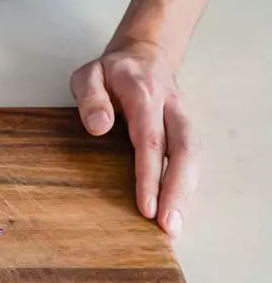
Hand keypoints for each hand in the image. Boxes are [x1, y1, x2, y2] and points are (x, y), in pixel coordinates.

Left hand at [70, 42, 200, 238]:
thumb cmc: (112, 71)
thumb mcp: (89, 74)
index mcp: (144, 94)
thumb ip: (90, 97)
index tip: (146, 207)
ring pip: (193, 155)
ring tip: (174, 226)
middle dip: (178, 191)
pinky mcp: (184, 128)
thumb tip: (99, 126)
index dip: (150, 175)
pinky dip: (187, 184)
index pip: (150, 139)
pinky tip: (176, 209)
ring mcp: (182, 117)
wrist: (144, 54)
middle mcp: (170, 107)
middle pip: (183, 151)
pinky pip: (191, 156)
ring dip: (186, 192)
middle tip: (169, 227)